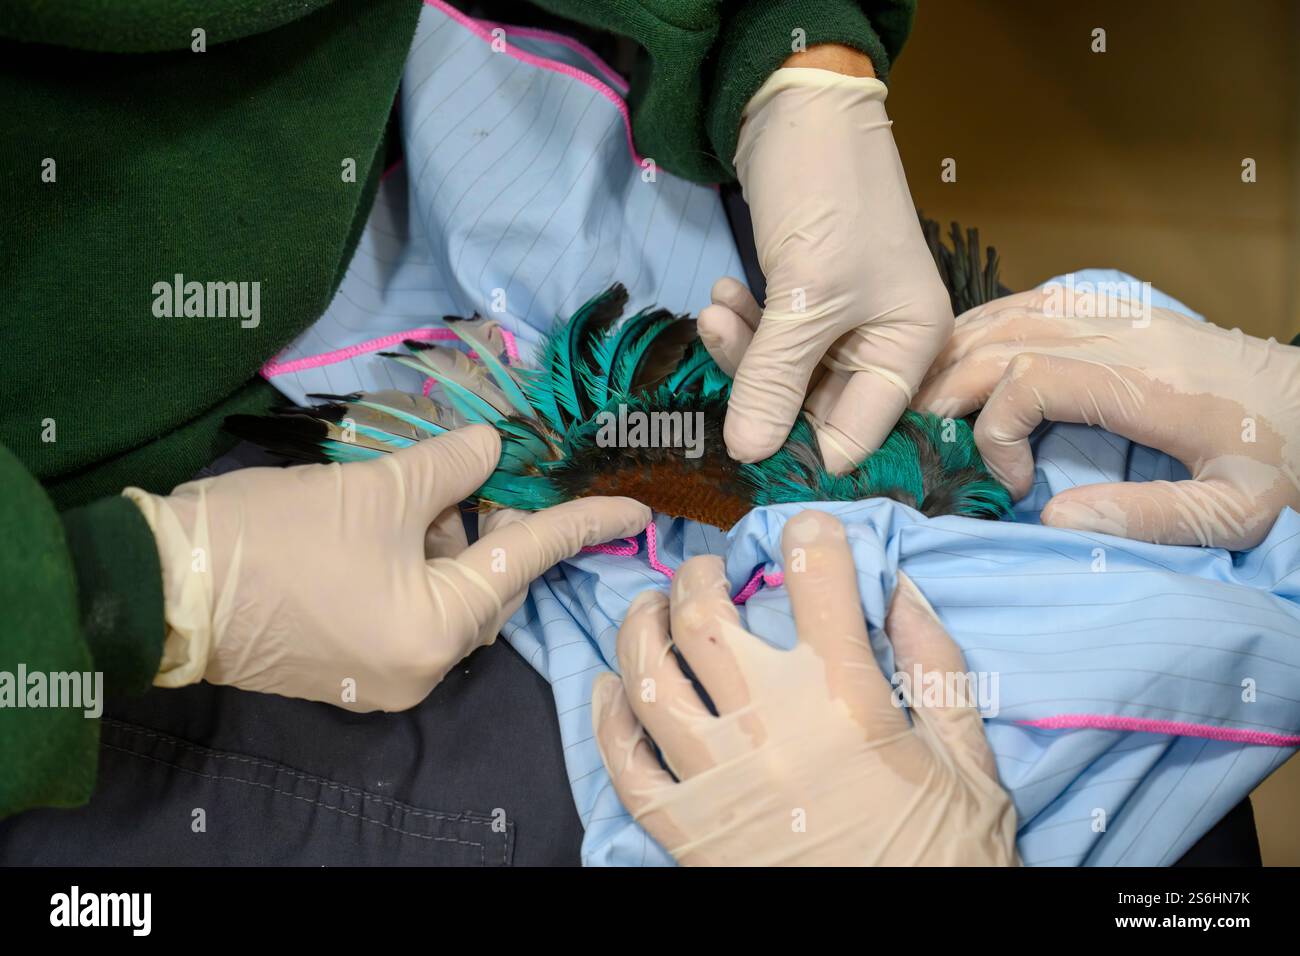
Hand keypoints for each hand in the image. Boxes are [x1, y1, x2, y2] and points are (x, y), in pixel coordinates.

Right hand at [126, 425, 649, 709]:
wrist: (160, 586)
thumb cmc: (276, 538)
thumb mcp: (376, 490)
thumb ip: (451, 466)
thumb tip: (494, 449)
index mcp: (437, 633)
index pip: (526, 564)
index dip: (581, 524)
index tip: (634, 509)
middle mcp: (420, 669)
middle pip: (487, 586)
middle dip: (494, 525)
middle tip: (497, 470)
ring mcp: (382, 676)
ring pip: (446, 596)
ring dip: (448, 539)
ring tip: (426, 487)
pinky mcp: (349, 666)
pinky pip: (410, 611)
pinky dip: (416, 565)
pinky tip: (396, 520)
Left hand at [591, 510, 1018, 865]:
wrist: (914, 946)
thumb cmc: (946, 856)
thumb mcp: (968, 761)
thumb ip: (936, 666)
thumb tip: (902, 589)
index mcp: (845, 701)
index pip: (816, 581)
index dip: (811, 537)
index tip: (807, 529)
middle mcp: (769, 726)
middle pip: (702, 616)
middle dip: (699, 574)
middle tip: (708, 571)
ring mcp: (718, 778)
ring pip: (648, 674)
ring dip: (640, 626)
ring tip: (651, 609)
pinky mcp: (686, 830)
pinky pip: (624, 763)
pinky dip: (608, 718)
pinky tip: (613, 688)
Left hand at [715, 65, 952, 473]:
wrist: (801, 106)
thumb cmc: (827, 195)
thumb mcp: (804, 296)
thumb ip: (775, 379)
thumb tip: (748, 455)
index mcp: (912, 348)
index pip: (858, 435)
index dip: (802, 447)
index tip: (747, 449)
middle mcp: (884, 344)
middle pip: (815, 409)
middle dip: (762, 388)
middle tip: (720, 343)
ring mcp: (844, 324)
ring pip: (785, 376)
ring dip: (743, 352)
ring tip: (714, 311)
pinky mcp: (807, 304)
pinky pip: (773, 342)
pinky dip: (744, 326)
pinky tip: (722, 294)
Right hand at [914, 288, 1299, 548]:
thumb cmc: (1283, 460)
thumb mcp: (1236, 511)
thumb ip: (1148, 519)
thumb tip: (1051, 519)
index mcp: (1146, 385)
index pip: (1027, 379)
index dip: (995, 432)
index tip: (1014, 483)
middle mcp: (1125, 335)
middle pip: (1001, 340)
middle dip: (947, 390)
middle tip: (925, 440)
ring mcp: (1123, 313)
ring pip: (1009, 312)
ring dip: (956, 355)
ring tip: (927, 402)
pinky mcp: (1126, 309)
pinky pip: (1036, 300)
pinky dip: (987, 325)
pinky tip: (969, 355)